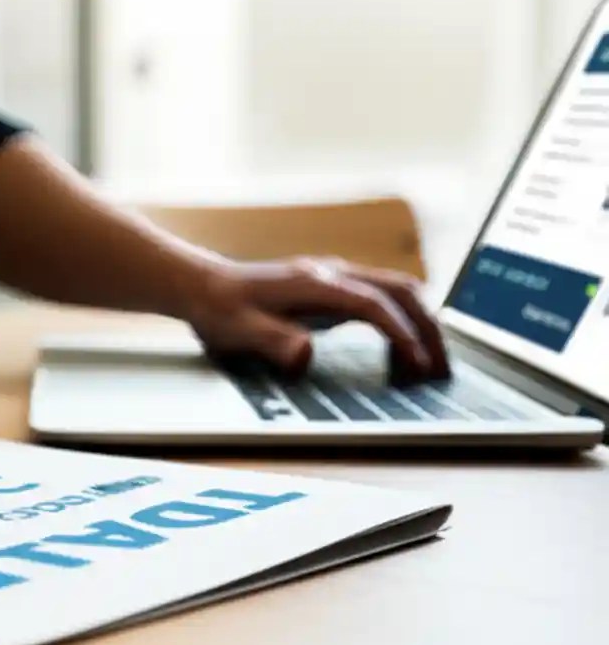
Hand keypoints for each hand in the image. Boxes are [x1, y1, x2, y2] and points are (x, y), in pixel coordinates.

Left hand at [184, 257, 449, 381]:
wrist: (202, 287)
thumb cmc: (219, 310)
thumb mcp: (239, 331)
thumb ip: (273, 342)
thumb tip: (306, 354)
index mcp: (314, 284)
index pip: (375, 305)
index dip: (401, 335)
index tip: (419, 367)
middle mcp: (332, 274)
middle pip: (400, 291)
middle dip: (428, 328)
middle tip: (442, 370)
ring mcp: (334, 277)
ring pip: (396, 290)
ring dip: (420, 323)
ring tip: (429, 367)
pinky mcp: (332, 288)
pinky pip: (380, 299)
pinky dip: (400, 323)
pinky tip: (398, 355)